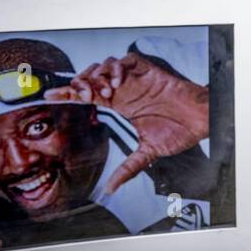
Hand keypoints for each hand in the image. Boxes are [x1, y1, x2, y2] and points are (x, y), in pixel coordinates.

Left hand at [44, 52, 209, 194]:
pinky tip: (117, 82)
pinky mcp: (147, 70)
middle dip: (79, 84)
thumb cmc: (179, 132)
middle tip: (79, 97)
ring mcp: (134, 78)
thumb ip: (127, 168)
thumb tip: (111, 190)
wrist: (200, 122)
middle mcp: (124, 89)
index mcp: (120, 104)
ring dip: (97, 77)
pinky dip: (116, 68)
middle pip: (89, 77)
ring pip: (103, 66)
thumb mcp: (147, 153)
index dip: (68, 94)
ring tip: (102, 93)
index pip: (87, 95)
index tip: (50, 97)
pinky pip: (125, 60)